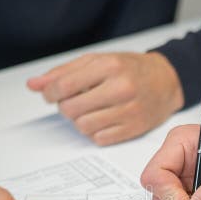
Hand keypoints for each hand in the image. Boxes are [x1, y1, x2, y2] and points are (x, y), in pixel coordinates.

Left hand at [27, 52, 183, 145]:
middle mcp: (121, 88)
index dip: (50, 93)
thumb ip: (63, 72)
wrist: (166, 81)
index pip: (64, 86)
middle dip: (66, 107)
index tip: (51, 94)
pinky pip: (99, 138)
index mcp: (109, 66)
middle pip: (71, 109)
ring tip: (89, 110)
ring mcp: (129, 110)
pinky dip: (95, 131)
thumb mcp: (97, 60)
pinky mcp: (134, 128)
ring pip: (83, 126)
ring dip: (79, 120)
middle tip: (74, 101)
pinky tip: (102, 119)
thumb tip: (33, 85)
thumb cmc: (129, 69)